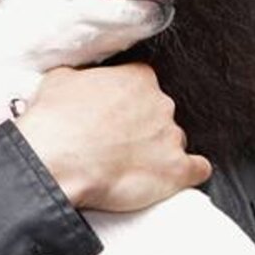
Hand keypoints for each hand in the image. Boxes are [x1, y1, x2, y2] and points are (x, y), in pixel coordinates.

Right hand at [14, 64, 210, 211]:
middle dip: (144, 127)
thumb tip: (79, 80)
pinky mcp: (176, 170)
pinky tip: (175, 177)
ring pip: (175, 141)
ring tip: (133, 166)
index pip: (143, 83)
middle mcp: (160, 103)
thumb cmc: (56, 122)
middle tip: (118, 143)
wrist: (57, 160)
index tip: (116, 113)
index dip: (128, 100)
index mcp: (137, 78)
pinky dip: (189, 173)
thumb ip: (81, 76)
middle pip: (161, 113)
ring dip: (160, 152)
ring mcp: (171, 136)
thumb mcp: (59, 80)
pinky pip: (197, 169)